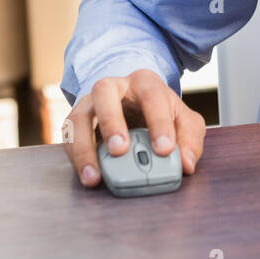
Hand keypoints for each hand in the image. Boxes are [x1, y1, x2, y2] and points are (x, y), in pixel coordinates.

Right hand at [61, 69, 205, 186]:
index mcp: (145, 83)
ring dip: (85, 147)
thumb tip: (186, 164)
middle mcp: (114, 88)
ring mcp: (91, 103)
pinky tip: (87, 176)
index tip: (165, 150)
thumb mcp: (185, 122)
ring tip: (95, 176)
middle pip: (104, 91)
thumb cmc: (161, 114)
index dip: (158, 122)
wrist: (135, 106)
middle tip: (121, 150)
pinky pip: (69, 137)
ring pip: (79, 116)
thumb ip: (190, 140)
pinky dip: (76, 158)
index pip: (152, 95)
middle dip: (111, 121)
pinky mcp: (76, 122)